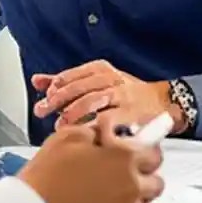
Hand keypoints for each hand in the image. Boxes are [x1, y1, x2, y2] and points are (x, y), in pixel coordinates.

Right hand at [19, 118, 165, 202]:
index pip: (153, 151)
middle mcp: (132, 185)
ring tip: (112, 192)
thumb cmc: (47, 177)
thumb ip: (94, 130)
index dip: (144, 148)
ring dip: (136, 195)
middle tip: (123, 171)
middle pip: (156, 180)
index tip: (139, 149)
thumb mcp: (66, 138)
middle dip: (143, 174)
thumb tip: (105, 130)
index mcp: (123, 157)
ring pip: (146, 202)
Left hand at [33, 60, 181, 132]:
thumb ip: (67, 82)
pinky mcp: (131, 113)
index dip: (57, 86)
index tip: (46, 97)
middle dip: (59, 100)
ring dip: (74, 113)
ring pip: (93, 100)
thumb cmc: (126, 94)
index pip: (73, 74)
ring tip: (61, 125)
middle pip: (80, 87)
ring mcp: (122, 95)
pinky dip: (95, 125)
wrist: (163, 103)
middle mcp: (111, 79)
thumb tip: (38, 81)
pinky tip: (84, 132)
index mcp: (101, 69)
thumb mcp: (97, 82)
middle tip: (44, 111)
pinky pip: (110, 118)